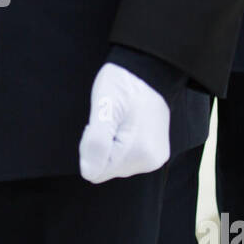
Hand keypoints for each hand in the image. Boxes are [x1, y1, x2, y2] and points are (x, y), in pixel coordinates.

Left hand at [77, 62, 169, 183]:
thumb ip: (96, 141)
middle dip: (101, 146)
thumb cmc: (124, 84)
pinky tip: (128, 125)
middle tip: (110, 119)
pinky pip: (125, 160)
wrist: (150, 71)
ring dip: (111, 145)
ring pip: (115, 165)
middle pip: (105, 170)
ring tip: (120, 120)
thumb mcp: (104, 106)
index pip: (94, 170)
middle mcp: (149, 162)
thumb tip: (89, 172)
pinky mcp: (155, 155)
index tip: (102, 123)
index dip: (91, 146)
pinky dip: (121, 144)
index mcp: (137, 152)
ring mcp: (154, 159)